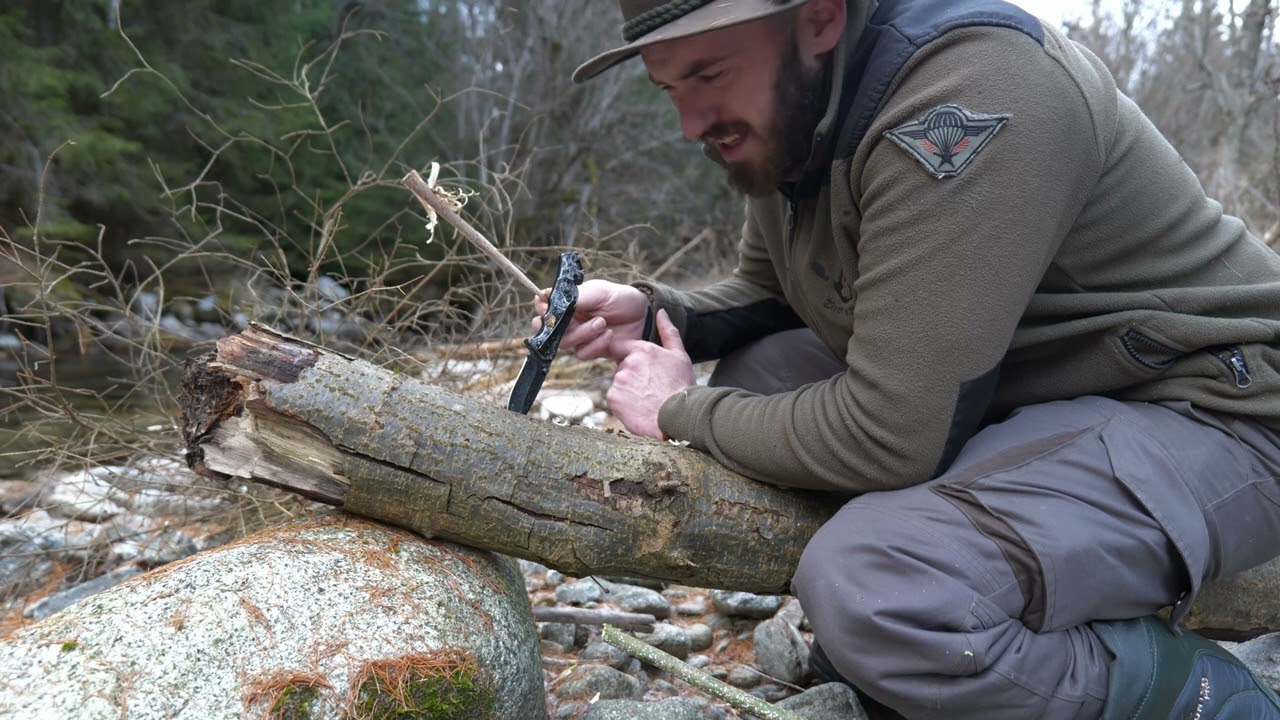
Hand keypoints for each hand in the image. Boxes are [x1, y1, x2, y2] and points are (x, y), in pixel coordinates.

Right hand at [533, 279, 649, 361]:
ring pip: (565, 343)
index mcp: (567, 303)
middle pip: (546, 330)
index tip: (547, 308)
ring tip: (602, 323)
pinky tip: (610, 335)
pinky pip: (582, 353)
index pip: (542, 308)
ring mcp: (578, 337)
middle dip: (558, 327)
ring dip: (583, 334)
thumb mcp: (598, 292)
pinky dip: (595, 345)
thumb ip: (574, 297)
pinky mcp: (591, 350)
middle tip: (572, 320)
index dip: (542, 310)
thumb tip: (546, 294)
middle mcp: (568, 321)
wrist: (644, 316)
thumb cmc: (621, 299)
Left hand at [606, 310, 694, 438]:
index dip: (633, 359)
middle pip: (622, 367)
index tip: (644, 371)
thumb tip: (661, 311)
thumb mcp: (680, 356)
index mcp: (642, 350)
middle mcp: (627, 363)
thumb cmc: (682, 386)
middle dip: (633, 376)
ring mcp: (619, 381)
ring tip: (648, 399)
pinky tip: (640, 408)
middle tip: (652, 388)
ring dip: (629, 391)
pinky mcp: (613, 398)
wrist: (679, 417)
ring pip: (619, 384)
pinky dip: (624, 405)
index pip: (623, 347)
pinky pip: (615, 399)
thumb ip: (668, 331)